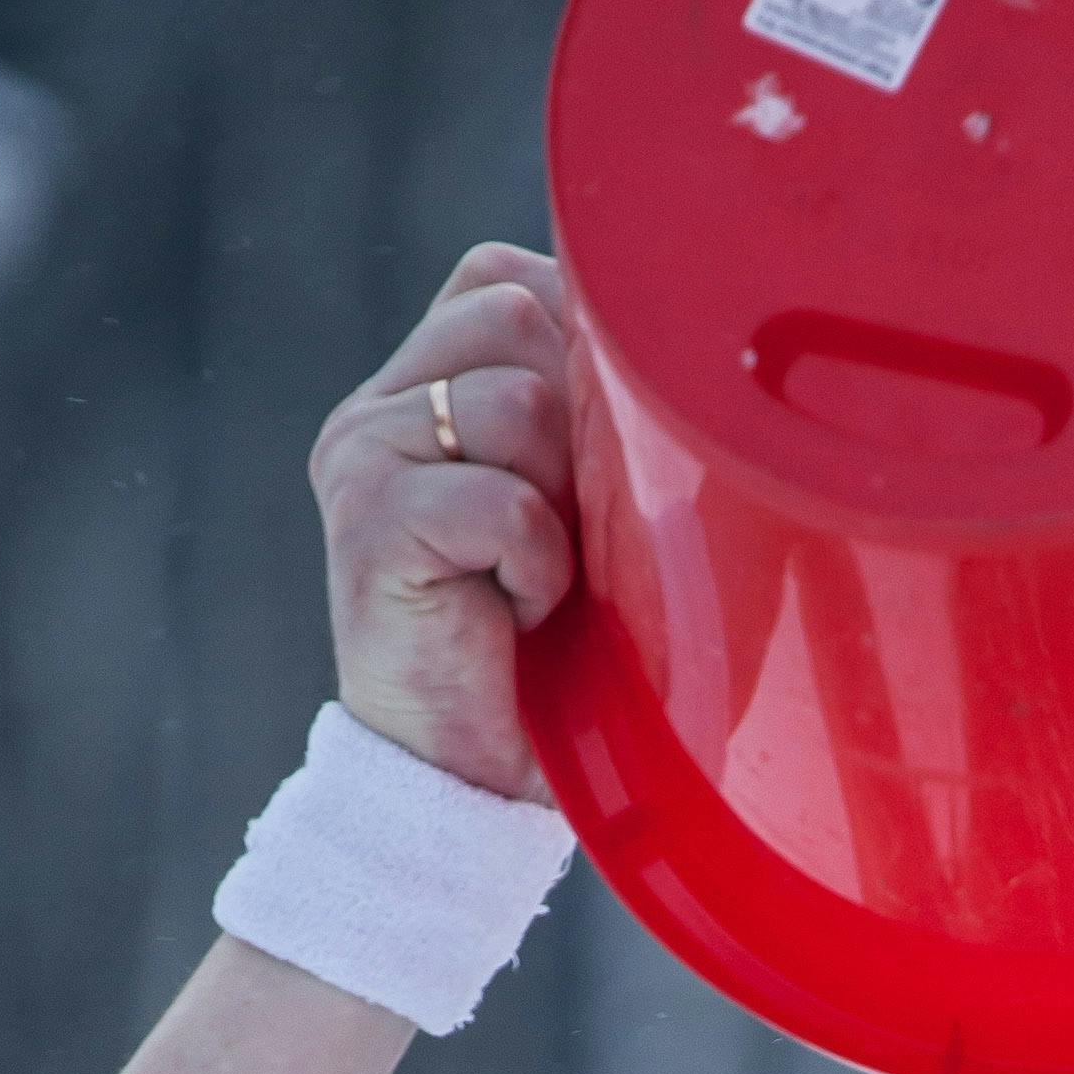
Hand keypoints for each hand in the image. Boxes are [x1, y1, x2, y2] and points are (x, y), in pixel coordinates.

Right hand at [310, 245, 578, 806]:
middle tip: (575, 531)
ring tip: (539, 580)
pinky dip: (538, 564)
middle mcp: (381, 408)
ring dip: (564, 503)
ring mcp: (364, 456)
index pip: (506, 279)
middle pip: (514, 314)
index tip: (605, 454)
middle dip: (581, 424)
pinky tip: (519, 614)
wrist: (476, 794)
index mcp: (427, 389)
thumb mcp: (604, 525)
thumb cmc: (567, 669)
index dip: (581, 346)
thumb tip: (709, 364)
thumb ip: (617, 431)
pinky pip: (501, 499)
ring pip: (515, 400)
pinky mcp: (369, 521)